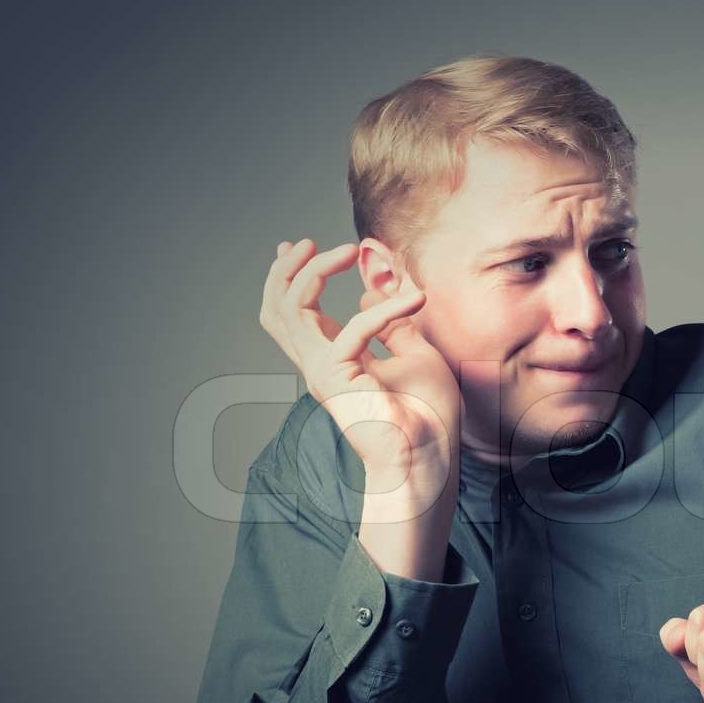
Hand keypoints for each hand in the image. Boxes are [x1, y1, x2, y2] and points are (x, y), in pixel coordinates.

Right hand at [259, 238, 460, 495]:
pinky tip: (416, 298)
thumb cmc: (427, 417)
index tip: (299, 245)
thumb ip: (395, 325)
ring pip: (290, 309)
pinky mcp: (338, 379)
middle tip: (305, 241)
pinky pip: (353, 329)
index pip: (295, 313)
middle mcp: (319, 365)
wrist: (428, 461)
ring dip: (315, 272)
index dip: (292, 276)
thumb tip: (375, 292)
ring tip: (347, 250)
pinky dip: (385, 308)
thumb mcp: (417, 356)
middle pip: (275, 309)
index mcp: (333, 360)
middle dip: (285, 269)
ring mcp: (323, 372)